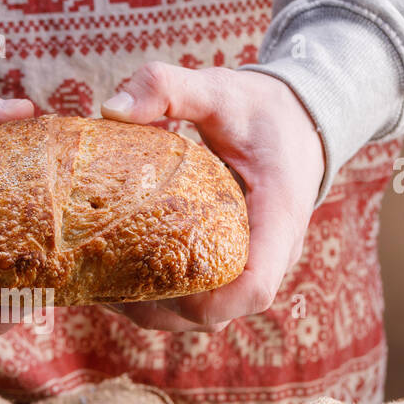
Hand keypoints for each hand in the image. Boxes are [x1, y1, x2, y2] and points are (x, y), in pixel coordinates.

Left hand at [100, 64, 325, 331]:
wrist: (300, 121)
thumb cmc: (260, 109)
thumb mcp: (218, 88)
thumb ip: (169, 87)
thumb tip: (111, 108)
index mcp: (278, 216)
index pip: (255, 287)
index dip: (209, 301)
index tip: (154, 286)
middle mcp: (272, 254)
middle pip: (220, 313)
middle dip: (162, 310)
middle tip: (105, 285)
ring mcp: (255, 266)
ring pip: (208, 316)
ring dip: (158, 311)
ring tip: (104, 287)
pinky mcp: (236, 267)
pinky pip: (204, 302)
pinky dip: (164, 301)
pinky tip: (121, 280)